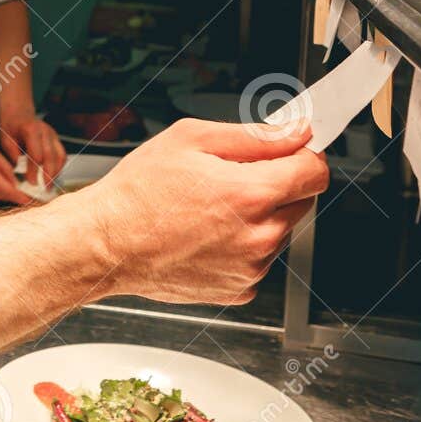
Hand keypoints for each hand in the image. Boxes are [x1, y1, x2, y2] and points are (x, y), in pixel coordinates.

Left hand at [0, 114, 66, 183]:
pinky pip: (62, 155)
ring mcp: (53, 135)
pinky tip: (53, 177)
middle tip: (44, 189)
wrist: (19, 114)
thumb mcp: (6, 140)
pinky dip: (59, 167)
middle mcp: (45, 131)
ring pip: (60, 156)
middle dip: (48, 174)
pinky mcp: (57, 139)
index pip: (36, 154)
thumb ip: (13, 156)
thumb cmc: (11, 127)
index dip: (33, 170)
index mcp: (31, 130)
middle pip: (51, 156)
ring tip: (50, 186)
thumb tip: (19, 174)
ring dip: (56, 173)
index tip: (30, 182)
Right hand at [68, 117, 327, 304]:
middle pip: (301, 200)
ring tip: (209, 208)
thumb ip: (253, 135)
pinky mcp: (239, 289)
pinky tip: (206, 234)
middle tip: (231, 177)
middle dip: (277, 184)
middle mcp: (259, 235)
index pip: (315, 171)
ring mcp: (251, 267)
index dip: (302, 155)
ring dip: (259, 216)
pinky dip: (242, 246)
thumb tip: (295, 133)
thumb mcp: (189, 139)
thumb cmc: (137, 193)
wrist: (105, 245)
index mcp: (252, 193)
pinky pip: (258, 259)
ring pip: (279, 231)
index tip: (289, 152)